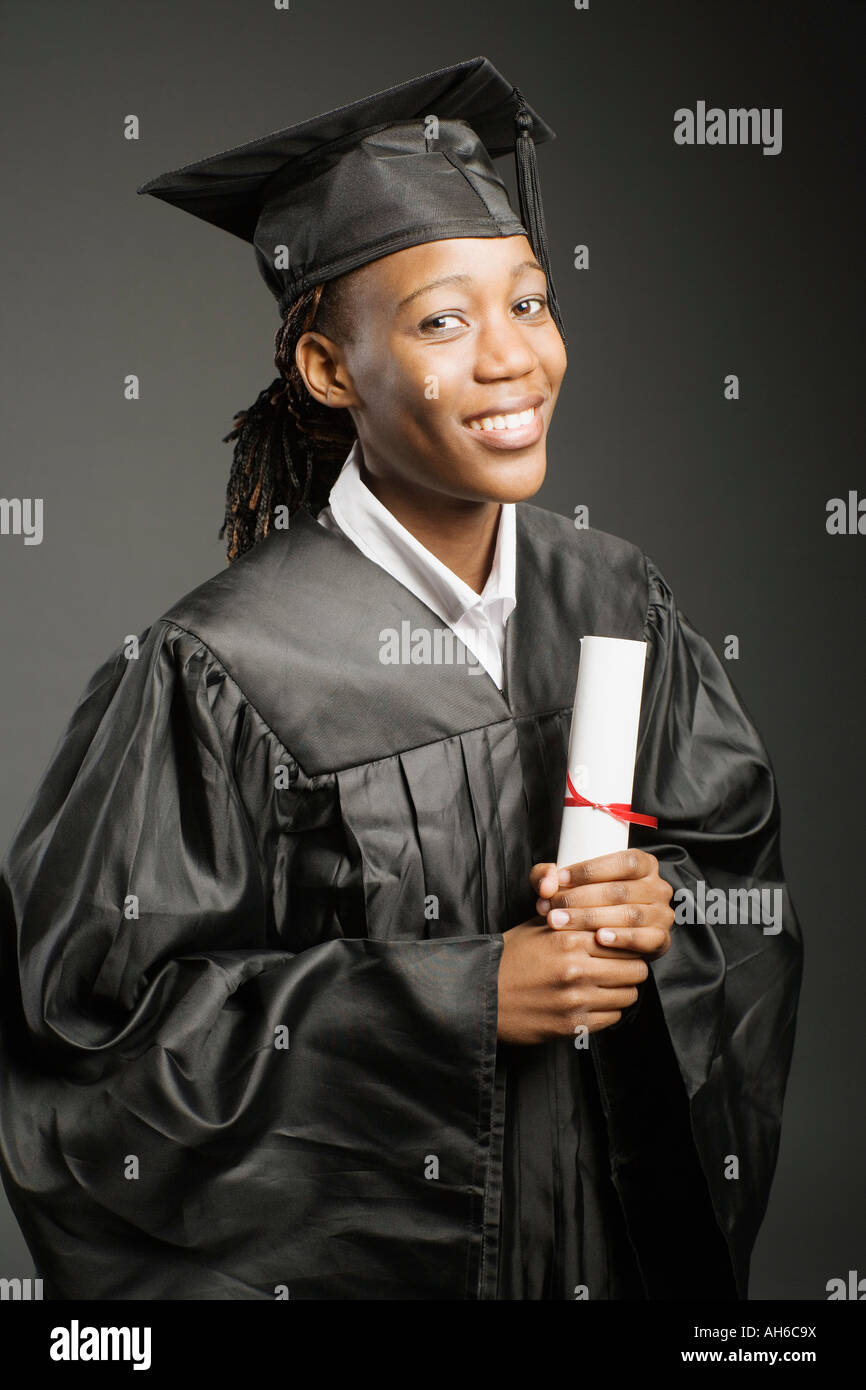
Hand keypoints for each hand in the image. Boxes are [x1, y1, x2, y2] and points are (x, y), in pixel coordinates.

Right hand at [496, 912, 649, 1045]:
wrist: (480, 995)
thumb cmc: (509, 958)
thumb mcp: (537, 927)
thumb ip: (573, 919)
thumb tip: (605, 914)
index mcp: (569, 938)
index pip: (625, 940)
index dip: (627, 943)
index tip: (622, 947)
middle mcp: (576, 968)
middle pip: (635, 969)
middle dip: (630, 967)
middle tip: (619, 967)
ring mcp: (576, 999)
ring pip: (628, 995)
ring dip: (621, 990)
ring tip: (606, 985)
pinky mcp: (572, 1025)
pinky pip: (612, 1018)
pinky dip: (608, 1010)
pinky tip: (593, 1002)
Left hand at [532, 849, 674, 961]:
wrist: (600, 936)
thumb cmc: (583, 901)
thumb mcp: (565, 883)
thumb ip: (546, 876)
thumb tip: (546, 884)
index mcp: (643, 864)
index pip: (623, 861)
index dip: (591, 869)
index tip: (559, 878)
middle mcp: (658, 887)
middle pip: (621, 891)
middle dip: (581, 899)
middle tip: (551, 908)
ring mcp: (663, 914)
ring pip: (630, 915)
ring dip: (593, 919)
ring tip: (563, 923)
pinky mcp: (661, 940)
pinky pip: (646, 939)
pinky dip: (623, 939)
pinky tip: (600, 938)